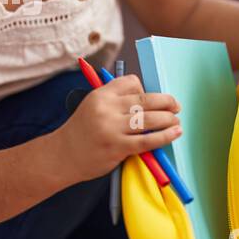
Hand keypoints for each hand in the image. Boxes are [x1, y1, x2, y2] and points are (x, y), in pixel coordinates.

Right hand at [53, 75, 181, 181]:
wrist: (63, 155)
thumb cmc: (81, 131)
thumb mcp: (93, 106)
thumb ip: (116, 101)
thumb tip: (149, 101)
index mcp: (101, 94)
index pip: (132, 82)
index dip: (145, 89)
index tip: (150, 100)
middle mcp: (107, 108)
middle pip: (146, 99)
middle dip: (167, 102)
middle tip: (176, 106)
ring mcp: (112, 128)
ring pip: (150, 119)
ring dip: (169, 119)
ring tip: (176, 121)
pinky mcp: (118, 147)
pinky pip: (148, 140)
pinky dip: (165, 136)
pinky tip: (174, 133)